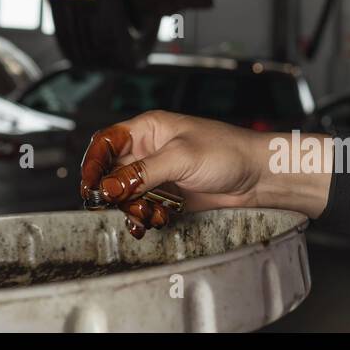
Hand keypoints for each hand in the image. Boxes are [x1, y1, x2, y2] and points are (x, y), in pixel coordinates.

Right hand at [78, 111, 331, 237]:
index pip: (106, 142)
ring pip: (127, 195)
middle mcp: (149, 151)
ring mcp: (159, 174)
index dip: (93, 163)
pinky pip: (143, 208)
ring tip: (150, 213)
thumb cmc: (228, 152)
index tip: (90, 186)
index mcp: (148, 129)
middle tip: (123, 205)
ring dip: (133, 208)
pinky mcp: (168, 196)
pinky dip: (146, 217)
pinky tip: (157, 219)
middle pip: (112, 173)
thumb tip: (110, 186)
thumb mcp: (182, 157)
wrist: (259, 178)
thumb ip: (143, 172)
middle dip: (115, 192)